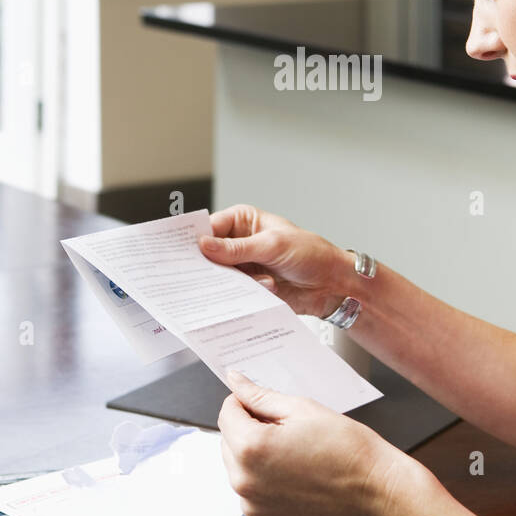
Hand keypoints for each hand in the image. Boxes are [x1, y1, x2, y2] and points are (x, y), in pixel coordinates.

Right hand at [199, 204, 349, 319]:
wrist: (331, 284)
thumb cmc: (310, 253)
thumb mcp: (273, 245)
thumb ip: (238, 248)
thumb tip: (205, 245)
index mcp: (243, 221)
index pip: (209, 227)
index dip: (195, 239)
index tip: (184, 253)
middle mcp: (238, 242)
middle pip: (209, 254)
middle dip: (209, 265)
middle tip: (207, 273)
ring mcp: (243, 266)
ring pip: (220, 275)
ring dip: (232, 281)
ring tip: (257, 280)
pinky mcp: (248, 287)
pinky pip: (232, 292)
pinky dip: (242, 294)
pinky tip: (263, 289)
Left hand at [217, 370, 406, 515]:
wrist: (374, 491)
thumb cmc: (347, 450)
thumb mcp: (302, 409)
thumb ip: (261, 396)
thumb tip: (236, 381)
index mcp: (251, 448)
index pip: (227, 413)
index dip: (245, 402)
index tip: (263, 403)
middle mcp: (244, 481)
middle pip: (228, 441)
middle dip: (249, 429)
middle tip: (286, 428)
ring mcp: (253, 506)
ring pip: (238, 467)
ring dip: (255, 455)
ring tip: (293, 453)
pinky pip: (252, 492)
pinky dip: (265, 481)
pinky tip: (294, 474)